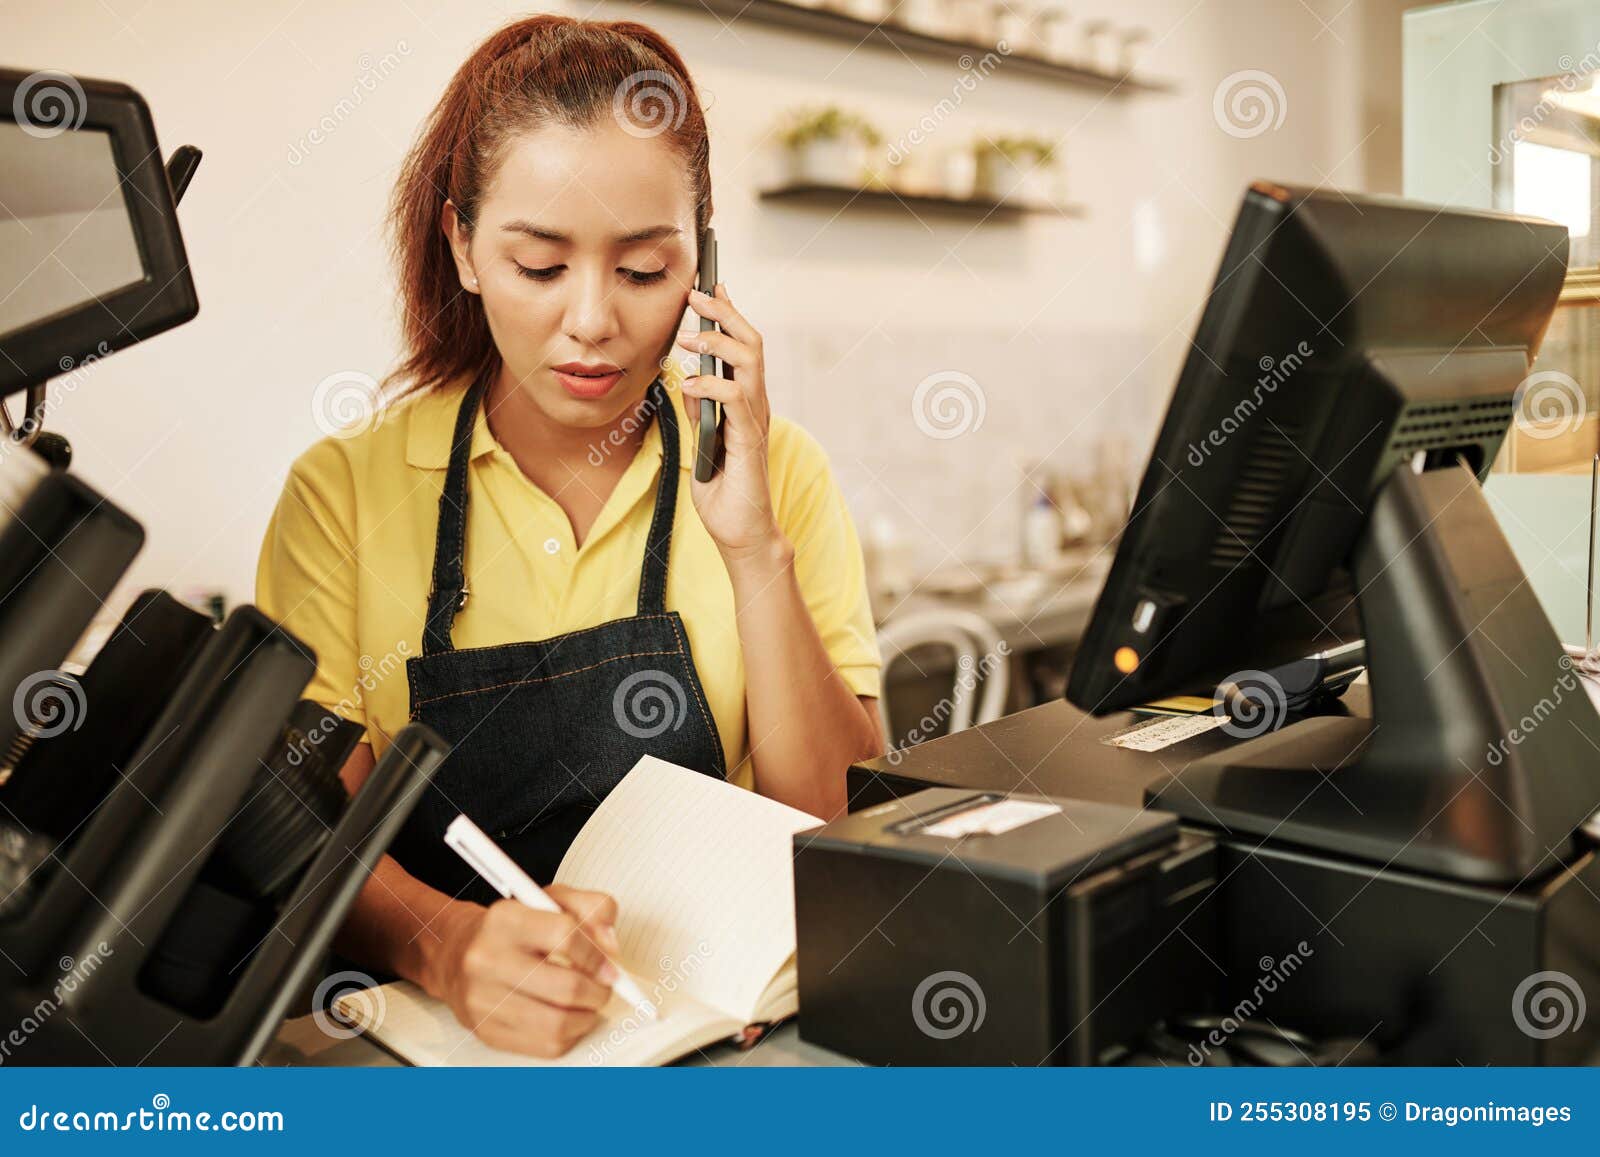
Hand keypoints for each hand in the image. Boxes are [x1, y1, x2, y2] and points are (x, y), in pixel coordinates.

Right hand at [421, 884, 622, 1058]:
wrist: (456, 954)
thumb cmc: (509, 928)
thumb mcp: (549, 899)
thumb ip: (591, 908)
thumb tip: (610, 945)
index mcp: (504, 920)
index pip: (565, 935)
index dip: (597, 954)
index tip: (608, 963)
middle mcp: (487, 960)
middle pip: (566, 987)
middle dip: (598, 991)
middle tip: (604, 987)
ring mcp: (483, 1000)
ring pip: (558, 1023)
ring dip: (587, 1016)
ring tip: (588, 1003)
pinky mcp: (486, 1031)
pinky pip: (544, 1046)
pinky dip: (569, 1035)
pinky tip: (568, 1018)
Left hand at [677, 284, 785, 561]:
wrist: (740, 532)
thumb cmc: (724, 492)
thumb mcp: (703, 444)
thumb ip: (700, 414)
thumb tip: (687, 384)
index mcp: (746, 403)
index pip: (742, 347)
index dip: (729, 314)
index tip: (710, 286)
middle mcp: (757, 406)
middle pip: (751, 344)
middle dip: (725, 314)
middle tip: (698, 293)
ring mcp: (756, 421)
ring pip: (749, 364)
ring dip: (717, 343)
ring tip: (686, 336)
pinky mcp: (749, 441)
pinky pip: (736, 401)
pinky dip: (711, 386)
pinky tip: (689, 383)